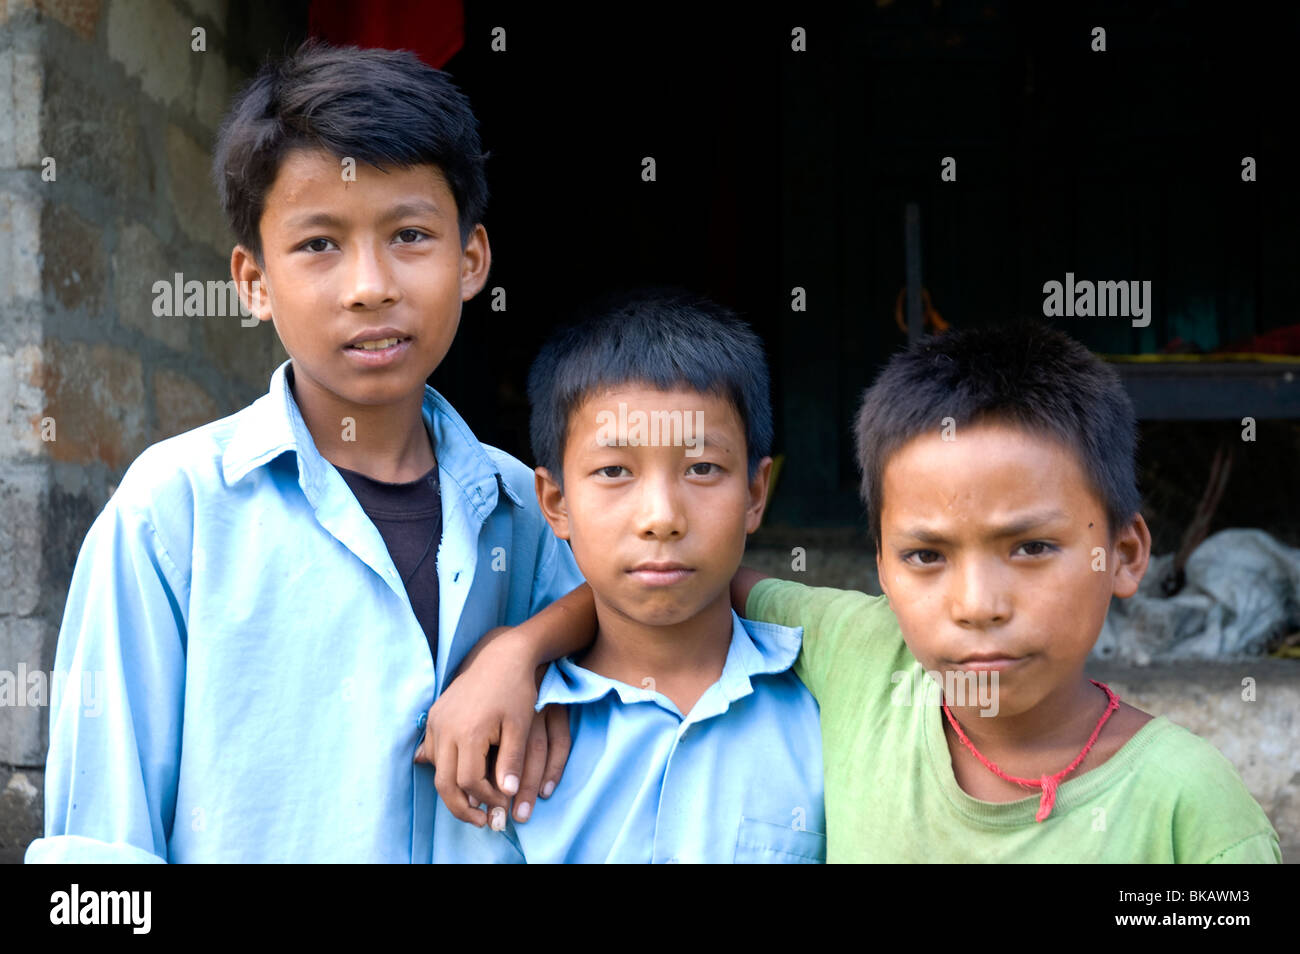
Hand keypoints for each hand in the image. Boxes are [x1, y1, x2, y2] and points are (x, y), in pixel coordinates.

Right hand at [414, 627, 570, 826]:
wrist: (502, 656)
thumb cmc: (516, 691)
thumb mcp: (520, 727)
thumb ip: (511, 762)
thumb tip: (507, 794)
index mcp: (468, 732)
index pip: (469, 782)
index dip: (485, 798)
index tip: (502, 804)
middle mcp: (445, 728)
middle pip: (444, 782)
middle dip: (461, 806)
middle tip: (481, 820)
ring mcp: (436, 720)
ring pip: (436, 768)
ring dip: (452, 787)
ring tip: (474, 798)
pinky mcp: (434, 714)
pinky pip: (432, 750)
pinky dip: (444, 767)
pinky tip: (461, 773)